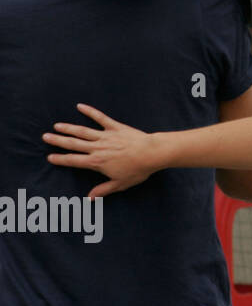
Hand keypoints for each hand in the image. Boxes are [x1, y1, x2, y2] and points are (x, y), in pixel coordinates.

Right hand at [43, 104, 164, 197]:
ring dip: (69, 128)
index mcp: (97, 162)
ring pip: (83, 131)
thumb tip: (89, 199)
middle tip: (45, 137)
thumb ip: (103, 190)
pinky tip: (80, 106)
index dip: (61, 159)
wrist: (153, 153)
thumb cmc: (138, 169)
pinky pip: (101, 118)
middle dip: (59, 141)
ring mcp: (106, 136)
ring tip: (57, 125)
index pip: (74, 161)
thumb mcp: (120, 184)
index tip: (50, 157)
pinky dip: (91, 111)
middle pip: (74, 144)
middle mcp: (98, 148)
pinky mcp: (116, 127)